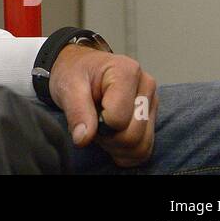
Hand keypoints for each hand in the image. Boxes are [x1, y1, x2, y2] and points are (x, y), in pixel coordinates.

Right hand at [0, 86, 71, 173]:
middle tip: (41, 176)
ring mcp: (4, 143)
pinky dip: (9, 177)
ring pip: (33, 173)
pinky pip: (13, 177)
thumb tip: (31, 147)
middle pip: (48, 157)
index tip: (56, 167)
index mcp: (11, 102)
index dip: (58, 156)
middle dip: (47, 171)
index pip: (54, 134)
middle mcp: (13, 119)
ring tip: (10, 172)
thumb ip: (9, 121)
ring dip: (28, 176)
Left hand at [50, 44, 156, 166]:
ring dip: (116, 147)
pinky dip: (124, 152)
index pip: (118, 118)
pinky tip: (110, 137)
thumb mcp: (68, 86)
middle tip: (91, 123)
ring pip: (141, 147)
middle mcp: (146, 86)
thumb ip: (76, 111)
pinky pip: (144, 150)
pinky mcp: (152, 118)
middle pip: (133, 136)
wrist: (81, 69)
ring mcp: (151, 103)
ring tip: (100, 128)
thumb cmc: (75, 72)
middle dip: (107, 138)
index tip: (87, 111)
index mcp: (127, 72)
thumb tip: (83, 138)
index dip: (98, 124)